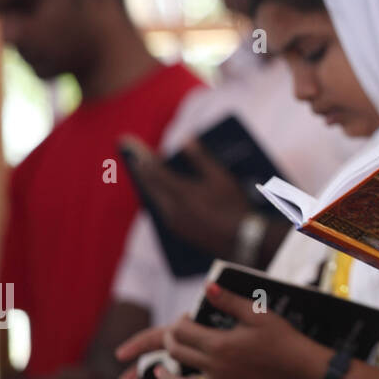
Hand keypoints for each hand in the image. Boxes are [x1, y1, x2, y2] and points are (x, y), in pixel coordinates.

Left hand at [114, 283, 323, 378]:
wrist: (295, 363)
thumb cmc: (278, 335)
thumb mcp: (255, 312)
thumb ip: (228, 301)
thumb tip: (206, 288)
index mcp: (219, 345)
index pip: (182, 332)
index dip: (180, 321)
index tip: (187, 316)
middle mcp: (214, 367)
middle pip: (177, 352)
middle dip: (170, 339)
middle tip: (176, 332)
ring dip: (165, 376)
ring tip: (157, 371)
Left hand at [119, 135, 251, 257]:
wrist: (242, 240)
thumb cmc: (234, 205)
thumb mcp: (220, 177)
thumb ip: (201, 157)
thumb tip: (186, 139)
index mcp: (182, 193)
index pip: (156, 173)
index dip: (146, 160)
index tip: (136, 151)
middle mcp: (173, 209)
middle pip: (152, 188)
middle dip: (144, 173)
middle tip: (135, 162)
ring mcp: (175, 223)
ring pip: (156, 201)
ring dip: (151, 187)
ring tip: (146, 177)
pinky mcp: (180, 232)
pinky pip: (163, 212)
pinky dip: (160, 200)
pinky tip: (162, 196)